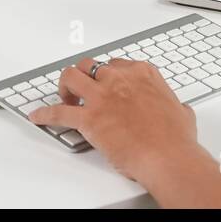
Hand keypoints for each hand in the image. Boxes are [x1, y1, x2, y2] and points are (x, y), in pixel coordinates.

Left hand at [28, 58, 207, 184]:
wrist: (167, 156)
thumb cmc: (175, 139)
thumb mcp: (182, 112)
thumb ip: (174, 106)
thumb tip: (179, 110)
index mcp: (142, 73)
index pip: (116, 65)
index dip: (108, 77)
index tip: (106, 85)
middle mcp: (119, 78)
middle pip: (91, 66)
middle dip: (85, 77)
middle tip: (84, 91)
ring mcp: (101, 96)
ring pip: (70, 76)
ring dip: (65, 86)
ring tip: (65, 98)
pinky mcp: (88, 118)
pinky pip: (58, 112)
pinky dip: (45, 114)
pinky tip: (38, 117)